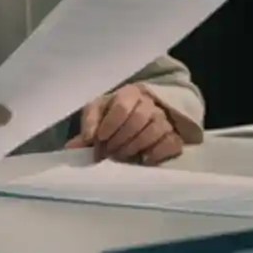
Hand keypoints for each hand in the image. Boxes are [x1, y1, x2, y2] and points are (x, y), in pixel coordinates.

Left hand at [65, 84, 182, 165]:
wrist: (136, 117)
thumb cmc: (112, 114)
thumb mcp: (97, 113)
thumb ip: (88, 126)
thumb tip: (78, 145)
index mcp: (129, 93)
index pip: (122, 104)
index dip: (110, 123)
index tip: (99, 139)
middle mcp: (150, 103)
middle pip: (139, 118)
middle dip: (120, 138)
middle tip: (108, 152)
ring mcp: (165, 119)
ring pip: (156, 129)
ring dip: (135, 146)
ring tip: (121, 157)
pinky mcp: (174, 136)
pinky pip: (172, 143)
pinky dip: (158, 153)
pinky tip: (144, 159)